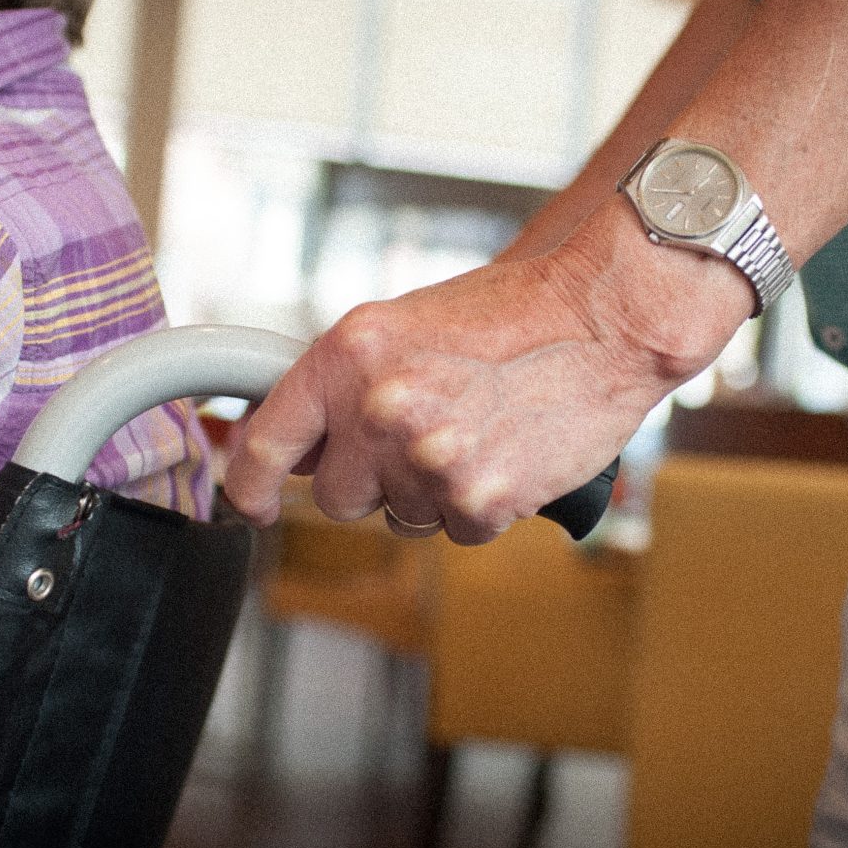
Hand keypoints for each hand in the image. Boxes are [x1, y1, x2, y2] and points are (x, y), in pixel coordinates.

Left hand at [224, 201, 752, 543]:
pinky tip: (507, 453)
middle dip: (369, 478)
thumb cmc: (506, 316)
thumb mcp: (400, 328)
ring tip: (476, 431)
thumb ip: (343, 387)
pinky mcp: (481, 500)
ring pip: (399, 517)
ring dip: (428, 491)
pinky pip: (456, 531)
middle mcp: (379, 410)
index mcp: (347, 357)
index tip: (248, 503)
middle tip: (420, 434)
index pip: (267, 442)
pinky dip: (479, 505)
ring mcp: (429, 461)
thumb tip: (295, 449)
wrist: (601, 316)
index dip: (247, 485)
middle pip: (336, 495)